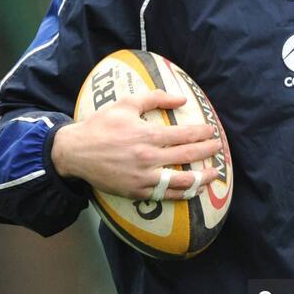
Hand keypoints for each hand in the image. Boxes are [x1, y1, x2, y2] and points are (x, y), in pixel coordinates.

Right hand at [51, 89, 222, 199]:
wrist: (75, 152)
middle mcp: (148, 158)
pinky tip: (194, 189)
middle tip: (219, 148)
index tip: (212, 131)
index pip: (184, 135)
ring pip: (181, 180)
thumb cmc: (101, 125)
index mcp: (147, 135)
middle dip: (207, 151)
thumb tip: (181, 99)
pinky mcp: (137, 192)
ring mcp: (143, 178)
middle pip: (187, 156)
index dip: (202, 133)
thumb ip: (155, 98)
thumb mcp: (126, 104)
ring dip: (201, 177)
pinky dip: (183, 193)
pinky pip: (165, 195)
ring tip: (214, 173)